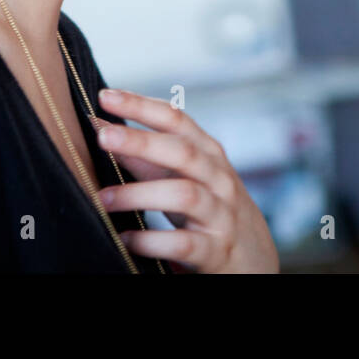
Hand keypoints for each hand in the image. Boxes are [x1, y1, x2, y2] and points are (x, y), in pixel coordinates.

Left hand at [93, 88, 279, 272]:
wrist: (254, 260)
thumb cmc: (210, 211)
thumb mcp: (184, 179)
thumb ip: (146, 159)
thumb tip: (103, 129)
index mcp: (208, 154)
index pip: (176, 120)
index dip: (141, 106)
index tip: (105, 97)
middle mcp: (218, 179)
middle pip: (182, 151)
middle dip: (141, 141)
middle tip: (103, 137)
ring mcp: (220, 215)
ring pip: (184, 194)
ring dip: (139, 194)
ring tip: (104, 198)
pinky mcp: (215, 251)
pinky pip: (183, 244)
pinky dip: (151, 241)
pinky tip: (127, 239)